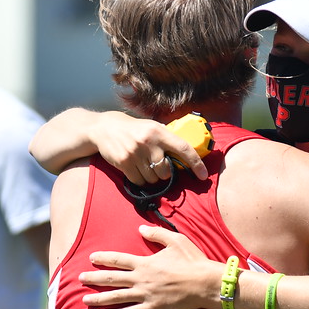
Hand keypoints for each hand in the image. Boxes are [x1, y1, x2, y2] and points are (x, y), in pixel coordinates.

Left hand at [81, 226, 220, 308]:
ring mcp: (145, 295)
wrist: (205, 283)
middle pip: (112, 279)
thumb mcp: (175, 240)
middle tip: (79, 279)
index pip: (118, 260)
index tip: (92, 258)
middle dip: (93, 279)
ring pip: (116, 297)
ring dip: (99, 299)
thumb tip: (140, 229)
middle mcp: (141, 279)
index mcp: (145, 262)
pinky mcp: (152, 308)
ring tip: (85, 300)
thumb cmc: (192, 260)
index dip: (103, 259)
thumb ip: (156, 234)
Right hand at [91, 113, 207, 184]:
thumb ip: (168, 139)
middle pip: (166, 171)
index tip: (204, 176)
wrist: (105, 128)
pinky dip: (139, 179)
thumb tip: (189, 153)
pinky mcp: (124, 162)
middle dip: (163, 173)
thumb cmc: (134, 129)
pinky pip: (139, 181)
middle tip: (154, 164)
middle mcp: (148, 142)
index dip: (196, 164)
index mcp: (159, 132)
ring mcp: (135, 153)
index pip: (184, 149)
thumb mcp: (152, 127)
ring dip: (150, 176)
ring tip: (142, 164)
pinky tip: (134, 168)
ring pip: (152, 179)